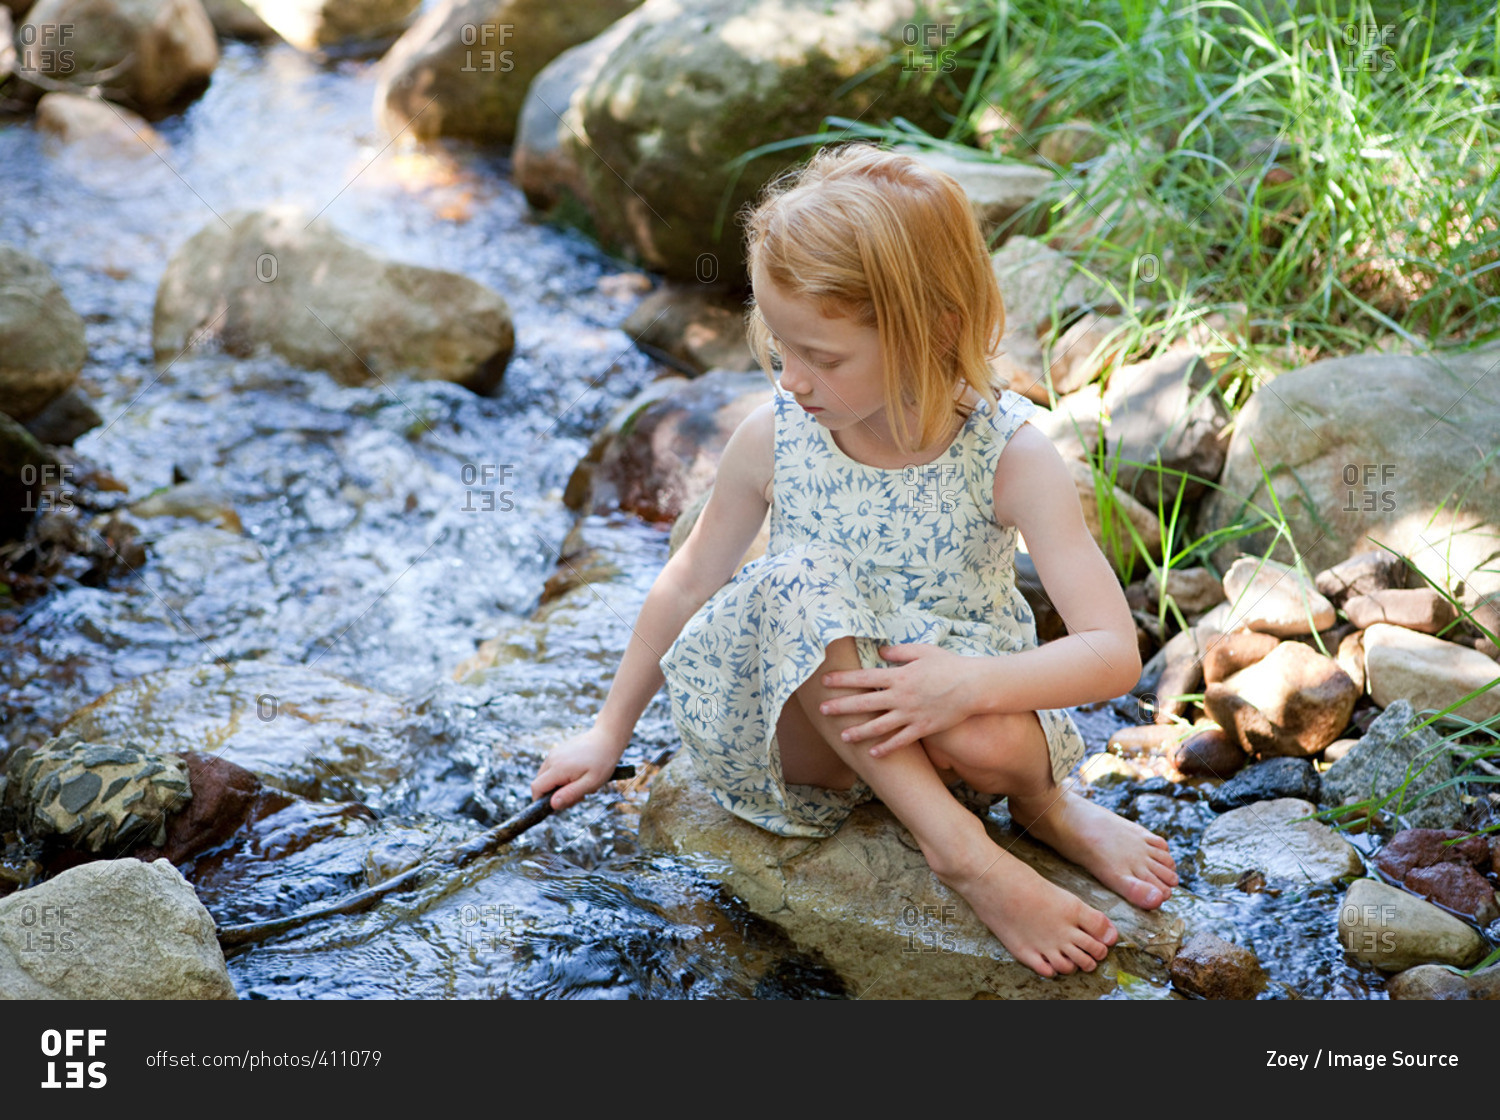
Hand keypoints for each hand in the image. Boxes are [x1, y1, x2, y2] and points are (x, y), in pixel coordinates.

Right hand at [530, 725, 626, 809]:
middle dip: (553, 795)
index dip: (541, 801)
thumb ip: (570, 794)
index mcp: (558, 768)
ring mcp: (554, 753)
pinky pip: (552, 769)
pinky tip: (578, 775)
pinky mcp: (558, 751)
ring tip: (580, 784)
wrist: (607, 738)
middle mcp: (552, 759)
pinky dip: (561, 777)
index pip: (536, 788)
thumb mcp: (591, 783)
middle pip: (540, 783)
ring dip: (558, 785)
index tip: (557, 807)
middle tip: (577, 796)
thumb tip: (552, 805)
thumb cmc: (602, 762)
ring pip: (546, 777)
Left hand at [818, 643, 981, 757]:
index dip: (842, 680)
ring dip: (859, 732)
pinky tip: (873, 753)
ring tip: (843, 736)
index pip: (863, 678)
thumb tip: (879, 652)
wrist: (974, 686)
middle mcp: (901, 697)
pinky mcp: (923, 728)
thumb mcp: (923, 651)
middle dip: (841, 707)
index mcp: (899, 676)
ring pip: (879, 726)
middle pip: (864, 703)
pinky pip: (901, 741)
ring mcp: (911, 714)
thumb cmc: (948, 665)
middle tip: (823, 710)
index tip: (825, 681)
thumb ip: (899, 652)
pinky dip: (886, 748)